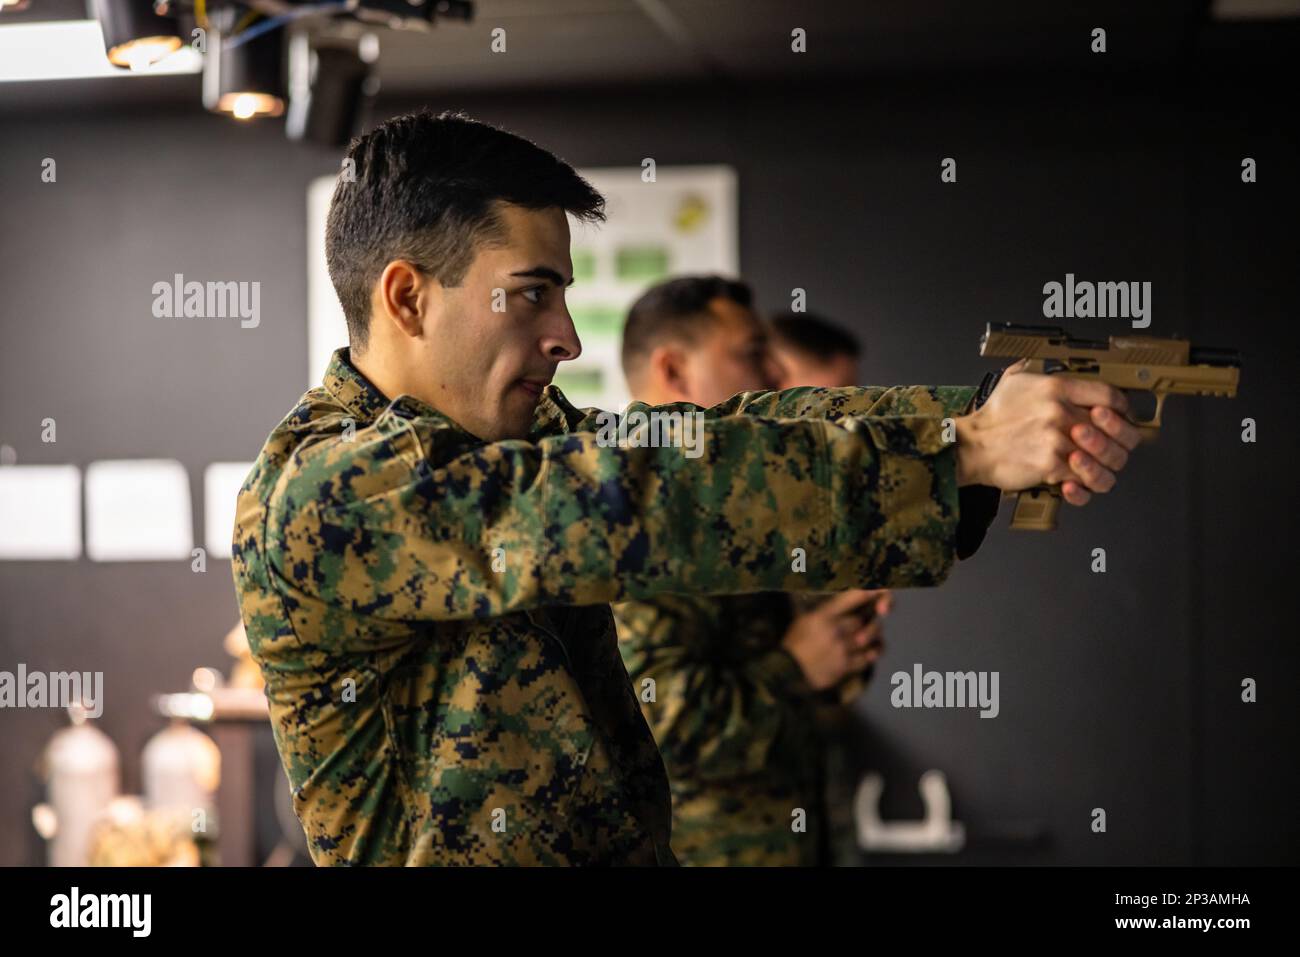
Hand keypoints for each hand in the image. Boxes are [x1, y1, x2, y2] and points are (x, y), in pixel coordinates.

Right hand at [782, 589, 888, 690]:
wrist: (789, 672)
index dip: (871, 591)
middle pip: (864, 619)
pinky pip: (869, 657)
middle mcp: (836, 630)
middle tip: (867, 619)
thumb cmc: (795, 643)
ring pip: (871, 637)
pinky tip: (871, 650)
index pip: (854, 597)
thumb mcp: (805, 619)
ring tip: (867, 635)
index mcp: (824, 615)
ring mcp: (843, 649)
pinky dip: (873, 652)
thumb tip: (848, 602)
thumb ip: (827, 611)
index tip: (879, 588)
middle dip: (868, 619)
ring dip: (873, 635)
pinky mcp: (847, 666)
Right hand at [953, 360, 1141, 506]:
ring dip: (1103, 465)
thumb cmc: (992, 417)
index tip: (1119, 416)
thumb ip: (1033, 370)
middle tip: (1114, 445)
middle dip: (1120, 440)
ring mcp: (1058, 440)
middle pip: (1117, 429)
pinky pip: (1083, 480)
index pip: (1109, 395)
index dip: (1121, 409)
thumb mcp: (1013, 381)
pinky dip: (1082, 485)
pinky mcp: (1052, 465)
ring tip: (1092, 465)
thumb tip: (1037, 361)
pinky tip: (1074, 483)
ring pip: (1106, 459)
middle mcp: (1062, 413)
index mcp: (1058, 388)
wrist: (972, 446)